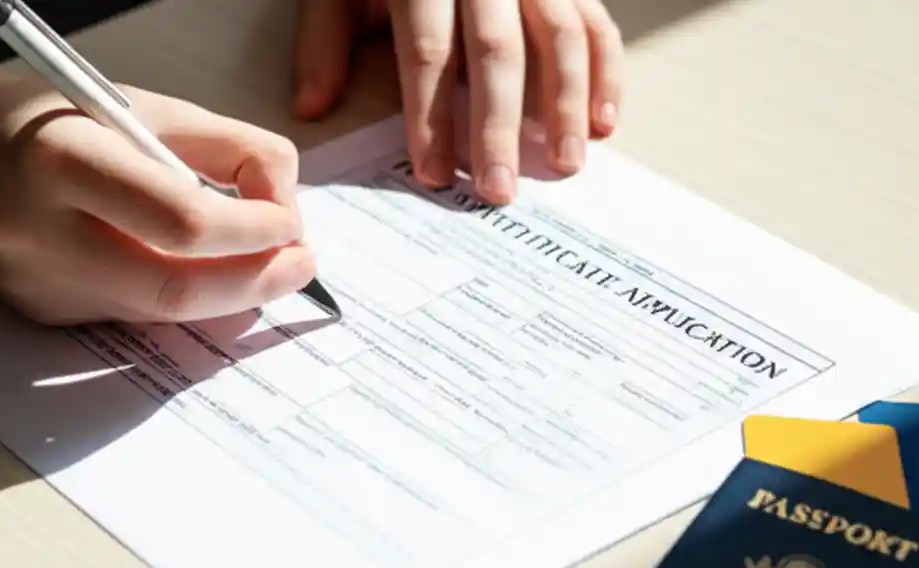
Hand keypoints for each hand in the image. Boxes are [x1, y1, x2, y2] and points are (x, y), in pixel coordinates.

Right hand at [0, 82, 313, 325]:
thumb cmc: (64, 122)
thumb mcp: (148, 109)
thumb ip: (230, 150)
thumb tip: (286, 207)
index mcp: (62, 160)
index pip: (181, 222)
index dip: (252, 231)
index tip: (292, 222)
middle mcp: (41, 236)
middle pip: (176, 291)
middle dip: (257, 282)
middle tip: (303, 264)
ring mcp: (41, 289)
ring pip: (164, 314)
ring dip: (233, 294)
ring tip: (270, 264)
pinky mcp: (48, 318)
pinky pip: (140, 316)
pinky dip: (191, 297)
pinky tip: (211, 272)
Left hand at [293, 0, 623, 203]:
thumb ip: (324, 40)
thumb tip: (312, 108)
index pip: (428, 50)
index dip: (432, 115)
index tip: (435, 173)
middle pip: (497, 52)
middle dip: (498, 127)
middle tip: (499, 191)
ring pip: (558, 36)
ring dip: (566, 105)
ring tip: (564, 164)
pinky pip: (595, 24)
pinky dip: (606, 74)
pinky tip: (606, 125)